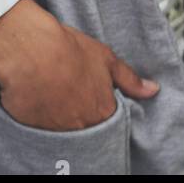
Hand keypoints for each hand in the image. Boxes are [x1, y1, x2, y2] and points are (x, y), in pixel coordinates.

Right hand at [0, 0, 159, 131]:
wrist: (31, 51)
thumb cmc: (68, 50)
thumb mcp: (106, 58)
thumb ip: (129, 79)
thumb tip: (152, 90)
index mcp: (103, 111)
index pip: (110, 121)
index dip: (102, 108)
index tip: (94, 98)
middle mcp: (82, 127)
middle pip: (89, 128)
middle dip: (84, 115)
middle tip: (74, 95)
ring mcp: (58, 131)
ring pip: (66, 132)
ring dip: (64, 118)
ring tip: (57, 95)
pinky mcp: (35, 130)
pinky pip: (43, 131)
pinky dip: (43, 119)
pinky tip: (41, 100)